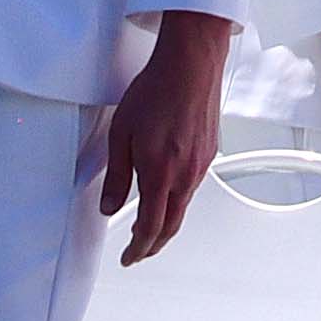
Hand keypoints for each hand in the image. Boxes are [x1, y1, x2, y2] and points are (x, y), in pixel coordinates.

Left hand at [99, 10, 229, 262]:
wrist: (191, 63)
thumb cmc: (156, 90)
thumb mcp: (121, 133)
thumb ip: (115, 175)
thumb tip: (110, 206)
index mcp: (160, 173)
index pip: (150, 228)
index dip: (137, 249)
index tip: (128, 257)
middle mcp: (185, 174)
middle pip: (171, 226)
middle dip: (153, 245)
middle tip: (138, 251)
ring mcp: (201, 164)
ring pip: (183, 207)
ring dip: (166, 223)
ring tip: (149, 225)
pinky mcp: (210, 152)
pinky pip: (192, 187)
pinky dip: (178, 201)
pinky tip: (168, 192)